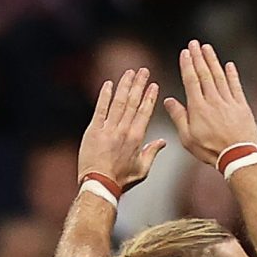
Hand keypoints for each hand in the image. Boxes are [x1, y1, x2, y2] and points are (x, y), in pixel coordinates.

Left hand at [77, 66, 167, 188]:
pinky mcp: (93, 131)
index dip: (149, 96)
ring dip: (124, 85)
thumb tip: (163, 142)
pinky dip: (104, 96)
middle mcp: (124, 130)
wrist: (99, 186)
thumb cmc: (120, 181)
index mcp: (137, 137)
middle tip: (143, 70)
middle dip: (139, 84)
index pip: (145, 111)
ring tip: (129, 72)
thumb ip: (152, 153)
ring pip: (119, 102)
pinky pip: (100, 109)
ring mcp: (108, 129)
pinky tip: (108, 84)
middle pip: (133, 102)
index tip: (153, 84)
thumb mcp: (142, 169)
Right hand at [163, 41, 256, 168]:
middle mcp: (213, 100)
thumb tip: (169, 100)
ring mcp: (228, 101)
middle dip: (199, 57)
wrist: (237, 155)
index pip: (191, 81)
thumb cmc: (209, 150)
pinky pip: (235, 86)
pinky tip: (228, 65)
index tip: (185, 52)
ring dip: (213, 61)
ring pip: (219, 76)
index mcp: (198, 108)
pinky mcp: (241, 105)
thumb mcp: (188, 138)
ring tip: (207, 48)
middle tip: (194, 43)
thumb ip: (179, 117)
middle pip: (205, 74)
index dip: (187, 65)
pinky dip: (232, 74)